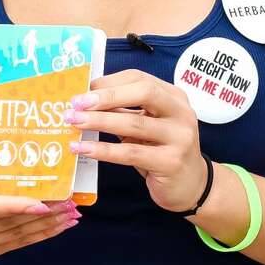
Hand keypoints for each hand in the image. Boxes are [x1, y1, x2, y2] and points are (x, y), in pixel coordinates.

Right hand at [0, 101, 77, 256]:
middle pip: (9, 224)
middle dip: (43, 214)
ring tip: (73, 211)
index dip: (15, 206)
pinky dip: (42, 235)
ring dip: (49, 225)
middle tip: (70, 199)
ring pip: (19, 236)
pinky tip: (62, 225)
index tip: (42, 203)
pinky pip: (19, 244)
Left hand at [65, 70, 207, 213]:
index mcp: (174, 96)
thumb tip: (86, 99)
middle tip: (77, 103)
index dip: (110, 82)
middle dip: (107, 96)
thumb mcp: (147, 125)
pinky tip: (83, 148)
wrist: (191, 185)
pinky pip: (130, 153)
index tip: (84, 89)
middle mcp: (181, 112)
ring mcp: (179, 137)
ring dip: (99, 122)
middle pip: (144, 93)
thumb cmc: (162, 150)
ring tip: (74, 122)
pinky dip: (103, 150)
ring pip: (134, 124)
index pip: (140, 78)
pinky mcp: (171, 162)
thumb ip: (125, 110)